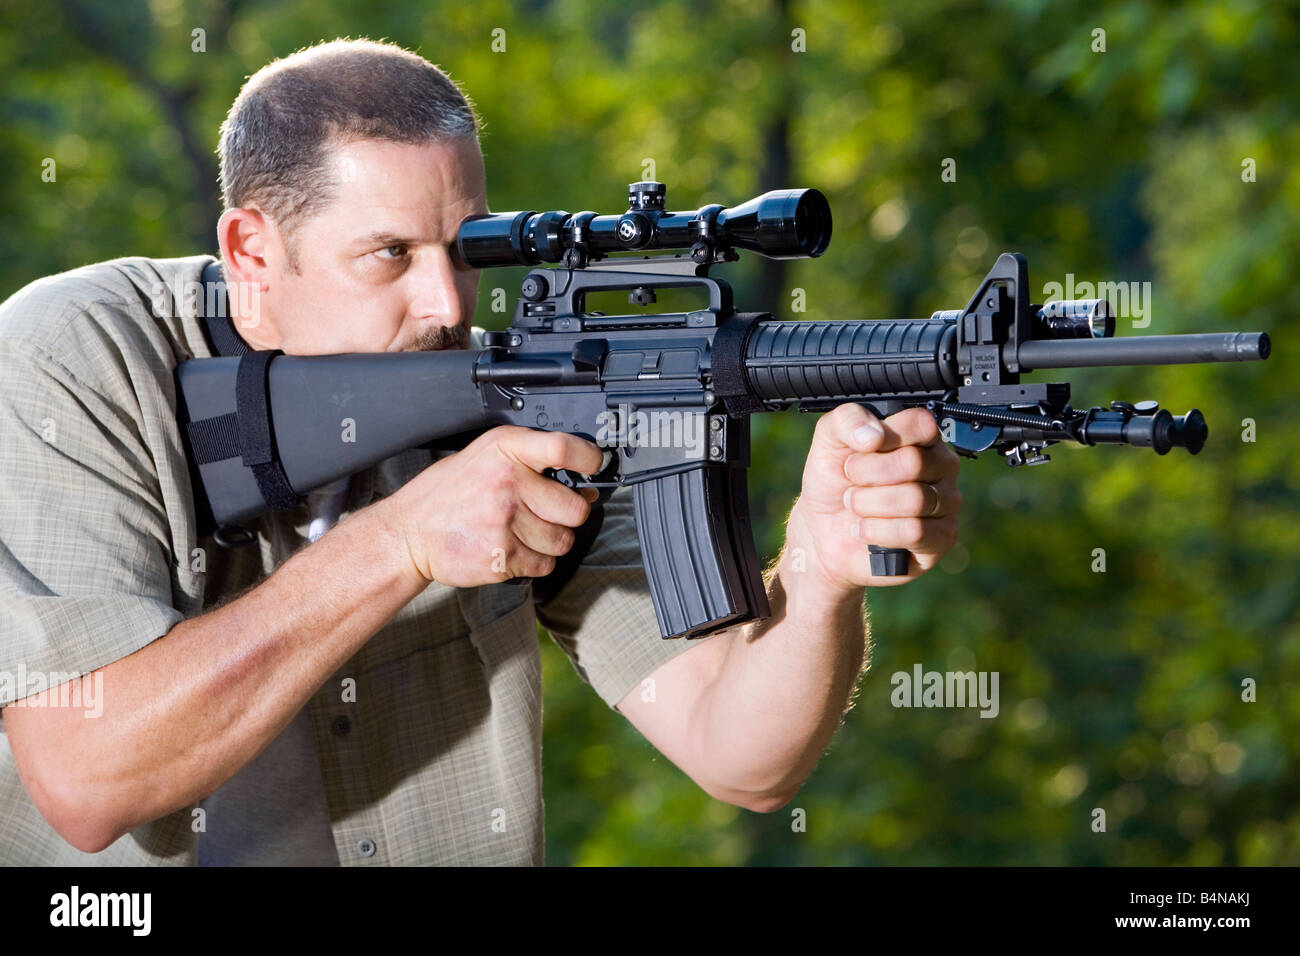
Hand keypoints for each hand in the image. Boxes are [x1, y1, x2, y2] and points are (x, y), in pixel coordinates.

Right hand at [381, 427, 603, 587]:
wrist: (408, 532)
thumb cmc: (448, 494)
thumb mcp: (484, 457)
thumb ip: (531, 462)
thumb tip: (585, 485)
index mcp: (504, 449)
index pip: (564, 448)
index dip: (588, 458)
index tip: (593, 466)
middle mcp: (507, 482)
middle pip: (575, 508)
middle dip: (568, 516)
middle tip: (546, 513)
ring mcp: (505, 521)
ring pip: (563, 541)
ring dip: (550, 541)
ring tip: (522, 532)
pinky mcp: (502, 556)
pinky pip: (544, 564)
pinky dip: (534, 562)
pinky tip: (511, 549)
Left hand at [788, 403, 962, 595]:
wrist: (823, 529)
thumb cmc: (834, 481)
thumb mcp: (829, 440)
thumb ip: (848, 420)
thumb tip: (874, 435)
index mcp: (921, 436)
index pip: (922, 424)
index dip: (886, 437)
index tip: (859, 449)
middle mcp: (941, 466)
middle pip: (914, 463)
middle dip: (867, 474)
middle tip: (851, 480)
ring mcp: (946, 502)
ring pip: (915, 499)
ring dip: (869, 504)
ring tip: (855, 505)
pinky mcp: (941, 538)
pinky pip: (916, 532)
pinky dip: (878, 532)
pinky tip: (864, 529)